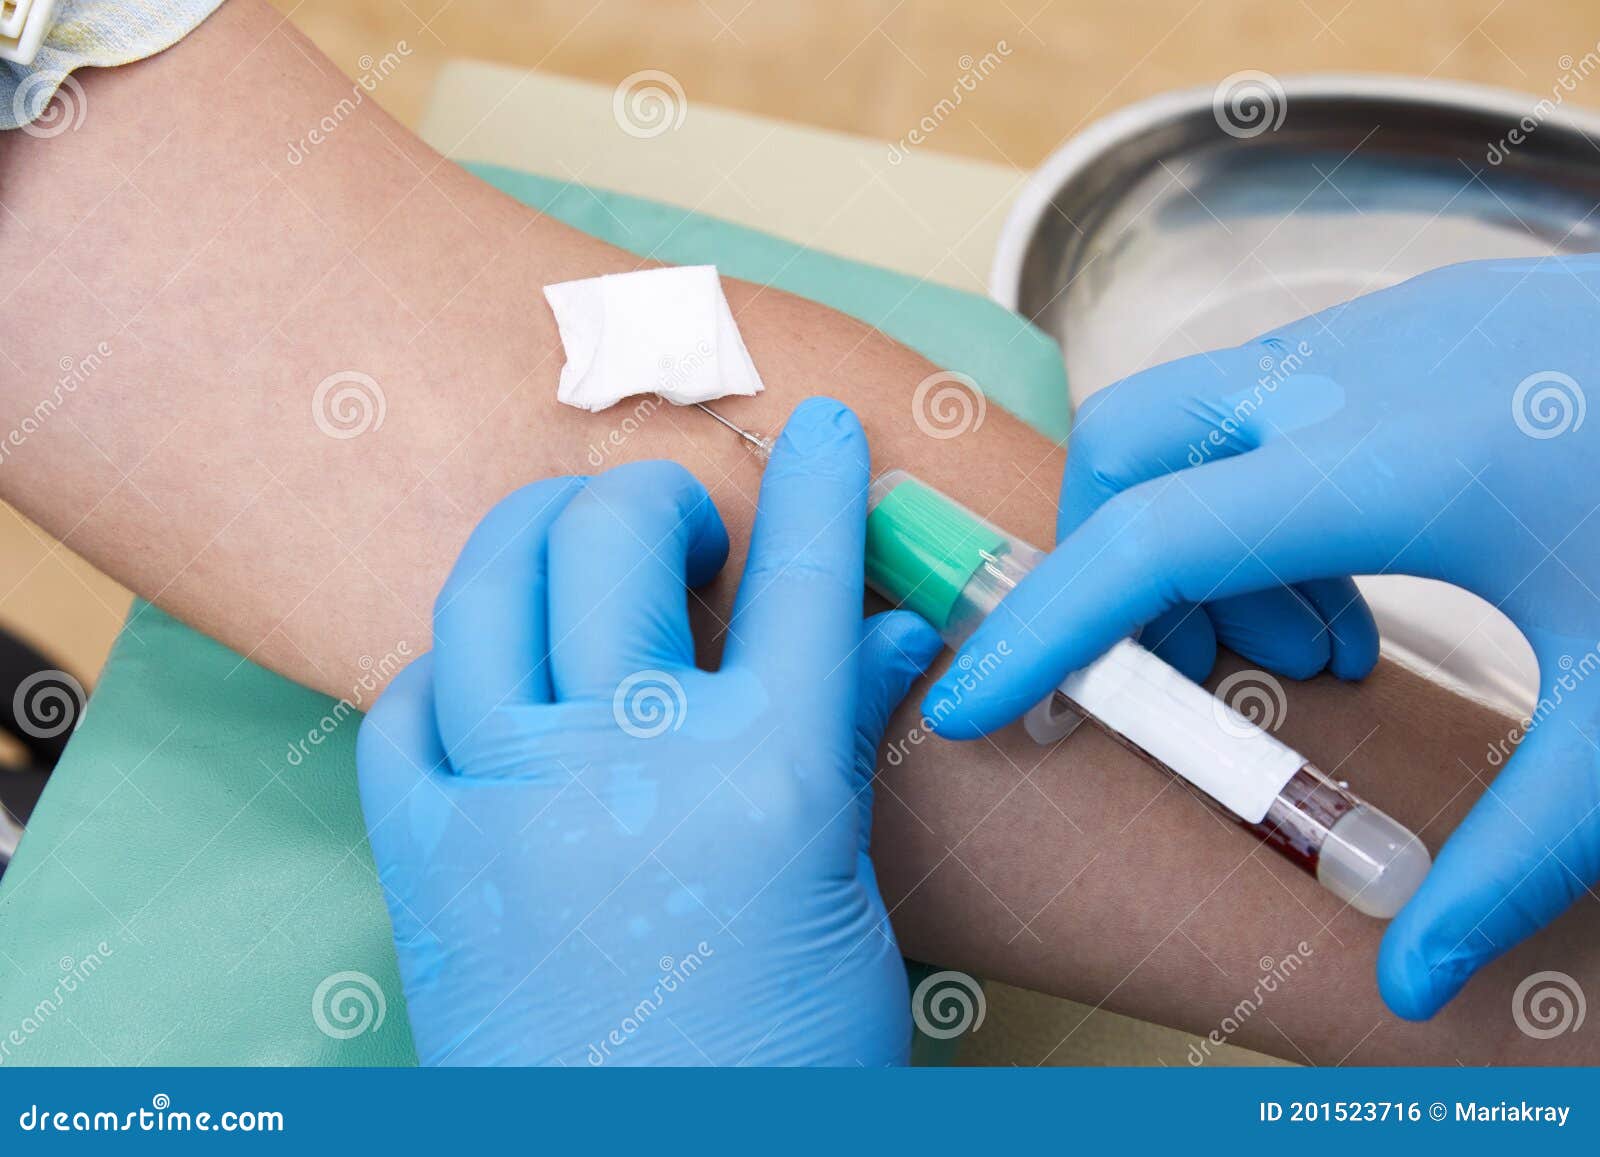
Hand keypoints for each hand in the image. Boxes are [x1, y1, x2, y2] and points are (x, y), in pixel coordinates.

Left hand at [357, 398, 940, 1064]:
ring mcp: (512, 798)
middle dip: (654, 493)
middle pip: (617, 537)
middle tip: (683, 524)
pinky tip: (487, 673)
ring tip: (577, 548)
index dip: (813, 479)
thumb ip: (844, 743)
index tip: (814, 428)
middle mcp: (630, 758)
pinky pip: (406, 704)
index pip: (798, 574)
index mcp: (765, 772)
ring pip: (491, 589)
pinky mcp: (428, 855)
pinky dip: (447, 664)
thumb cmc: (781, 1067)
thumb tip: (882, 634)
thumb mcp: (847, 900)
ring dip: (539, 534)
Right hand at [927, 255, 1599, 1019]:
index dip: (1043, 629)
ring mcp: (1374, 332)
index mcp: (1393, 462)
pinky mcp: (1399, 327)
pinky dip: (1254, 505)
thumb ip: (1516, 854)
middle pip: (1126, 452)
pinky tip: (1357, 582)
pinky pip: (1257, 412)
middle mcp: (1354, 373)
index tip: (977, 706)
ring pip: (1185, 427)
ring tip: (1311, 645)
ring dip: (1194, 545)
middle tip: (1197, 677)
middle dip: (1107, 569)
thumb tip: (1410, 971)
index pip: (1146, 539)